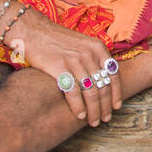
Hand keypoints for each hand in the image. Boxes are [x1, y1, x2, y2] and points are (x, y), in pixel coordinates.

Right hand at [6, 9, 123, 125]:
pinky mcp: (59, 67)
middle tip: (105, 119)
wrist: (34, 30)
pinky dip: (78, 106)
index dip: (116, 93)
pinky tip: (79, 115)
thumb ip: (93, 59)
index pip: (114, 74)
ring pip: (91, 92)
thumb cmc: (57, 40)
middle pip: (103, 85)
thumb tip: (102, 80)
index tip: (116, 106)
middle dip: (105, 106)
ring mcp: (75, 61)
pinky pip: (74, 92)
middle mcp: (89, 54)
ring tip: (93, 121)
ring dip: (93, 110)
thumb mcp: (82, 44)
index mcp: (97, 47)